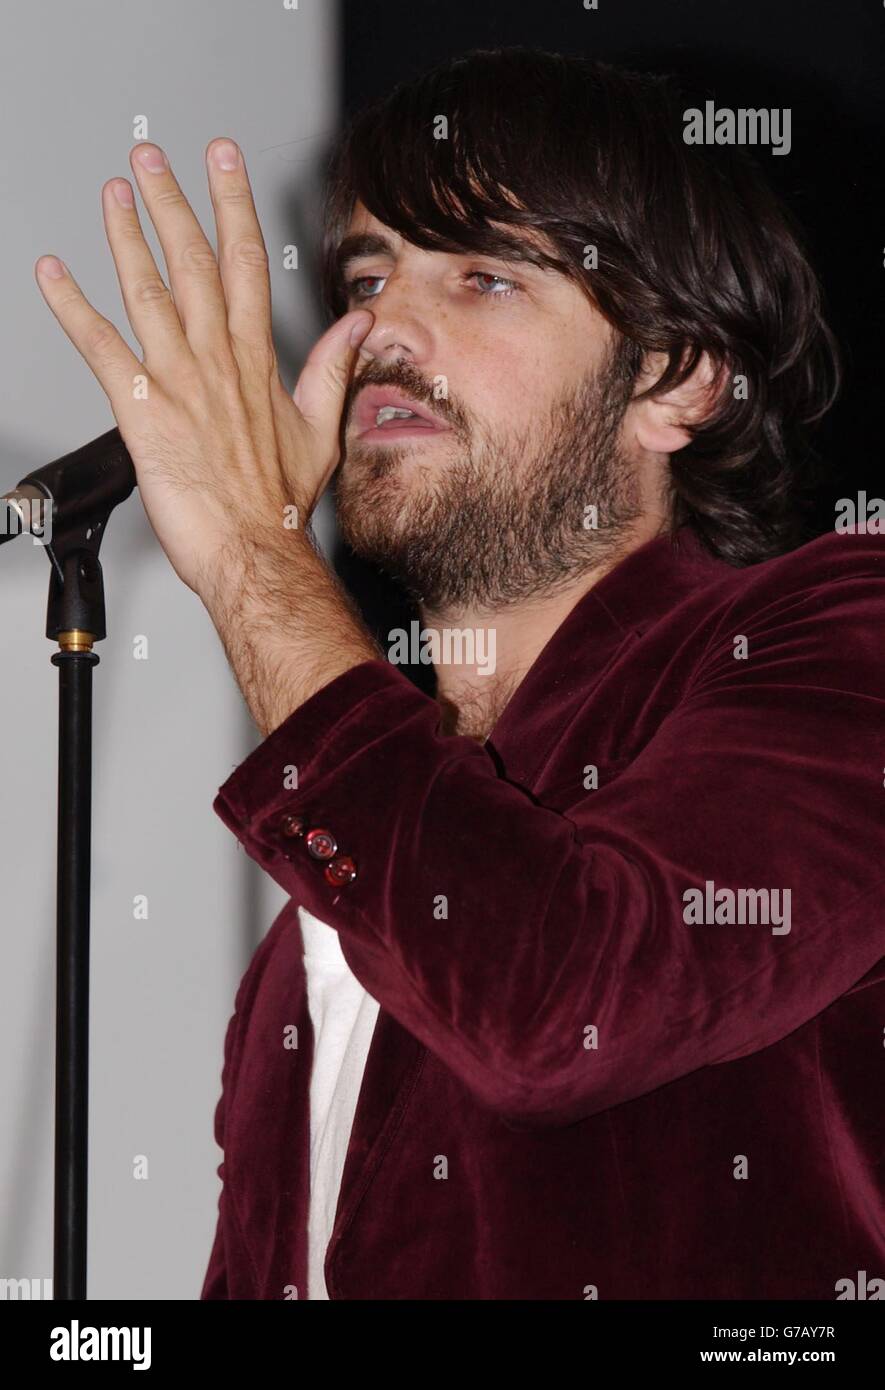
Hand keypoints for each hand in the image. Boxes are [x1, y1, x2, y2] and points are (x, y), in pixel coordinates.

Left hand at [34, 138, 372, 596]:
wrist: (255, 552)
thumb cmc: (279, 506)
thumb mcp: (321, 432)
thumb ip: (333, 370)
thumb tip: (358, 326)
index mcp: (257, 362)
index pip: (245, 263)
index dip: (232, 203)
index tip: (222, 160)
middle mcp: (217, 361)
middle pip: (193, 262)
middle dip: (172, 202)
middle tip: (151, 158)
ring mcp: (179, 381)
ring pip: (149, 292)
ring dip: (127, 237)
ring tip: (113, 194)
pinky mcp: (141, 409)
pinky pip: (101, 347)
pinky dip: (72, 308)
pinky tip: (53, 274)